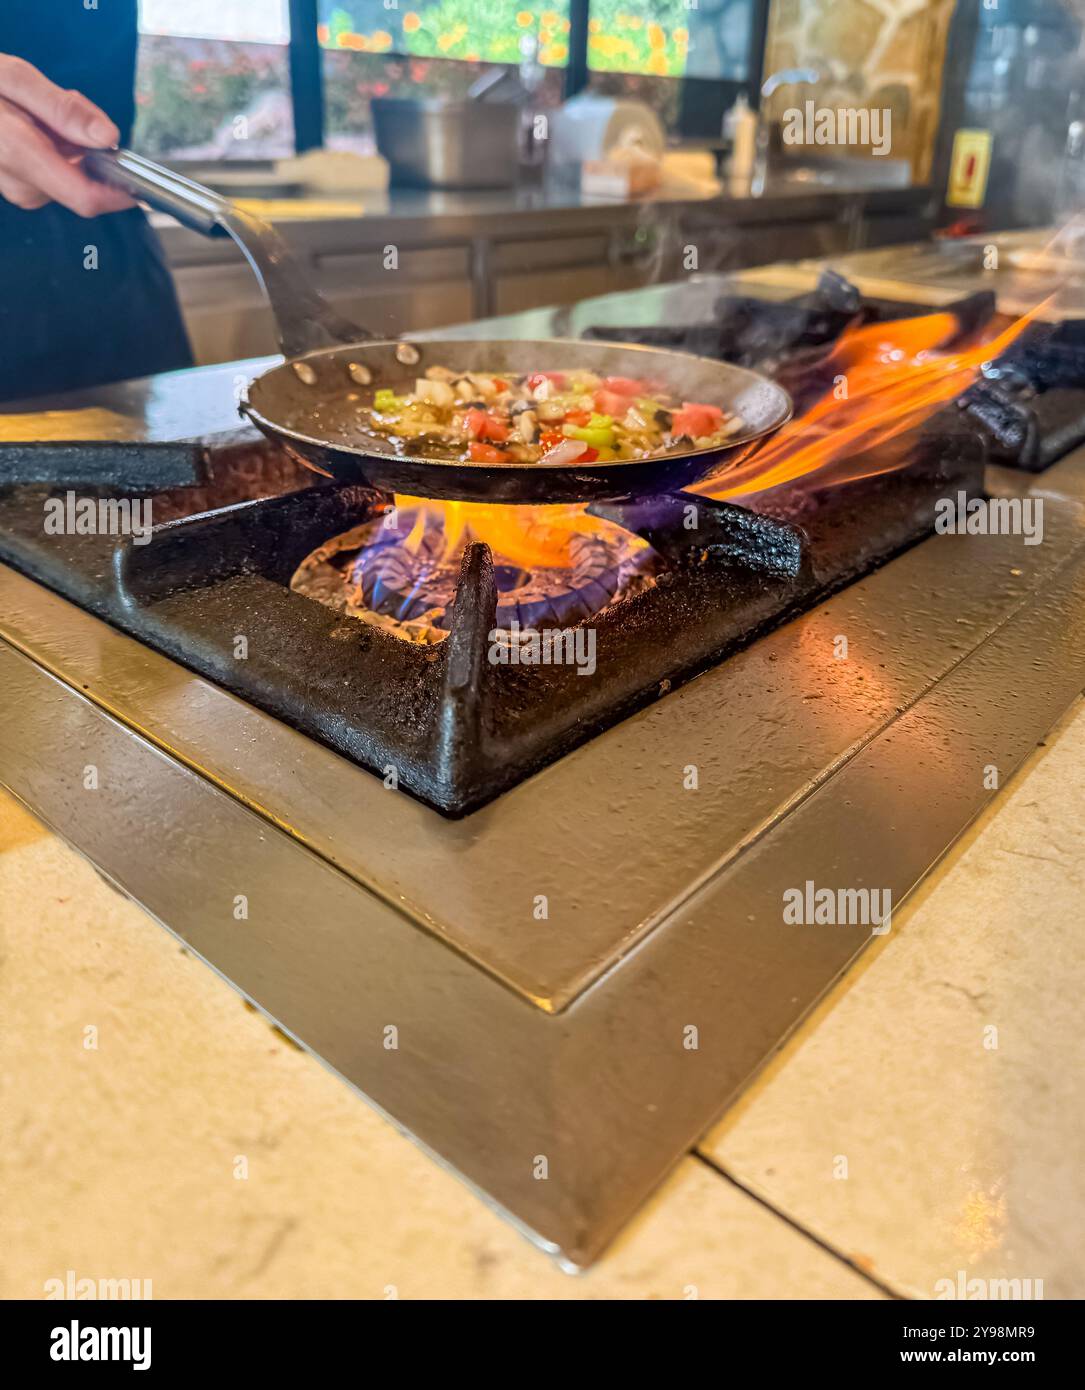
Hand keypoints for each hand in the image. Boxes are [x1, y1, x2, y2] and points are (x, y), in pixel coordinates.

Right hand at [0, 53, 134, 215]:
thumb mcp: (17, 80)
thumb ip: (63, 110)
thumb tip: (107, 137)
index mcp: (20, 156)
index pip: (86, 198)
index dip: (119, 192)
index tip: (136, 174)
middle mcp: (21, 184)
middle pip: (85, 186)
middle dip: (91, 152)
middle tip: (70, 110)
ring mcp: (20, 190)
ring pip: (74, 180)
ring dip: (75, 149)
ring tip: (47, 115)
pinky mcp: (22, 189)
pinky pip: (57, 176)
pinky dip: (60, 151)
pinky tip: (41, 128)